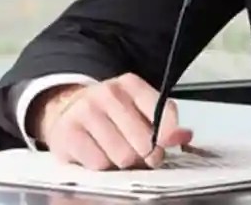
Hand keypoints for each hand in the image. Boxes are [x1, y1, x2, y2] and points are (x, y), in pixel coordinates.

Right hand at [33, 73, 193, 169]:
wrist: (66, 111)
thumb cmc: (109, 114)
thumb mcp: (139, 109)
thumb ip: (165, 121)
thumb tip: (184, 136)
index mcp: (131, 85)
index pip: (163, 114)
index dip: (167, 137)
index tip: (162, 144)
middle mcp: (109, 93)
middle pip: (144, 142)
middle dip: (145, 155)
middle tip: (138, 153)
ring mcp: (87, 111)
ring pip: (123, 156)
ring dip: (122, 162)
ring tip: (115, 152)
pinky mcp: (69, 132)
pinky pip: (99, 164)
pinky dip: (102, 165)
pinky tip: (98, 152)